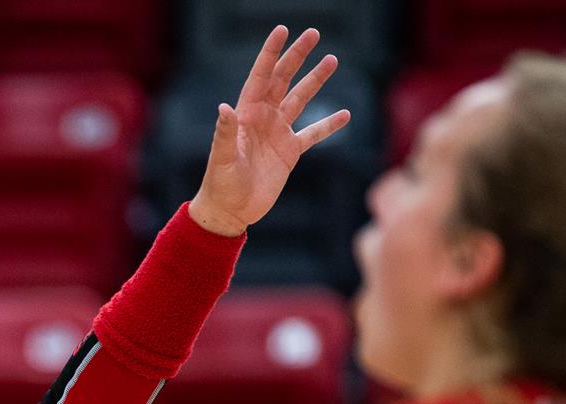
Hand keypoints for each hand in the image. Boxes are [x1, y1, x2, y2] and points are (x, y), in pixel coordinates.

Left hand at [188, 26, 351, 237]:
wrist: (230, 211)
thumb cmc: (220, 185)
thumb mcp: (222, 159)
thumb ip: (224, 134)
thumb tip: (224, 108)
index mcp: (245, 114)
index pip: (260, 76)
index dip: (270, 53)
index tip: (282, 30)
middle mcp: (263, 118)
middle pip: (283, 80)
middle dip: (297, 57)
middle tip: (313, 33)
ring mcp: (278, 133)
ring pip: (300, 99)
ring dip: (315, 80)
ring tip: (332, 60)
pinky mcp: (289, 152)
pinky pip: (313, 133)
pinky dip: (329, 125)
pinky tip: (345, 114)